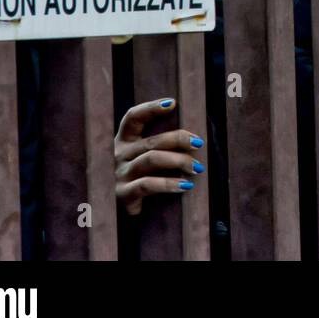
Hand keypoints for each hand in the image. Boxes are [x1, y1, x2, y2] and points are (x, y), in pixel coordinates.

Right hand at [114, 98, 204, 216]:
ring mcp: (119, 174)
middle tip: (199, 143)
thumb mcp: (149, 157)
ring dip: (179, 161)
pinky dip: (169, 184)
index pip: (132, 118)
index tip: (173, 102)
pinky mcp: (122, 194)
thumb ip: (162, 144)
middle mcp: (119, 154)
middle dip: (179, 139)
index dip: (150, 108)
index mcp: (125, 141)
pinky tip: (186, 185)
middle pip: (151, 141)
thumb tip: (195, 137)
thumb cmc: (146, 178)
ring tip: (198, 168)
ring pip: (151, 160)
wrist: (128, 214)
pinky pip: (147, 185)